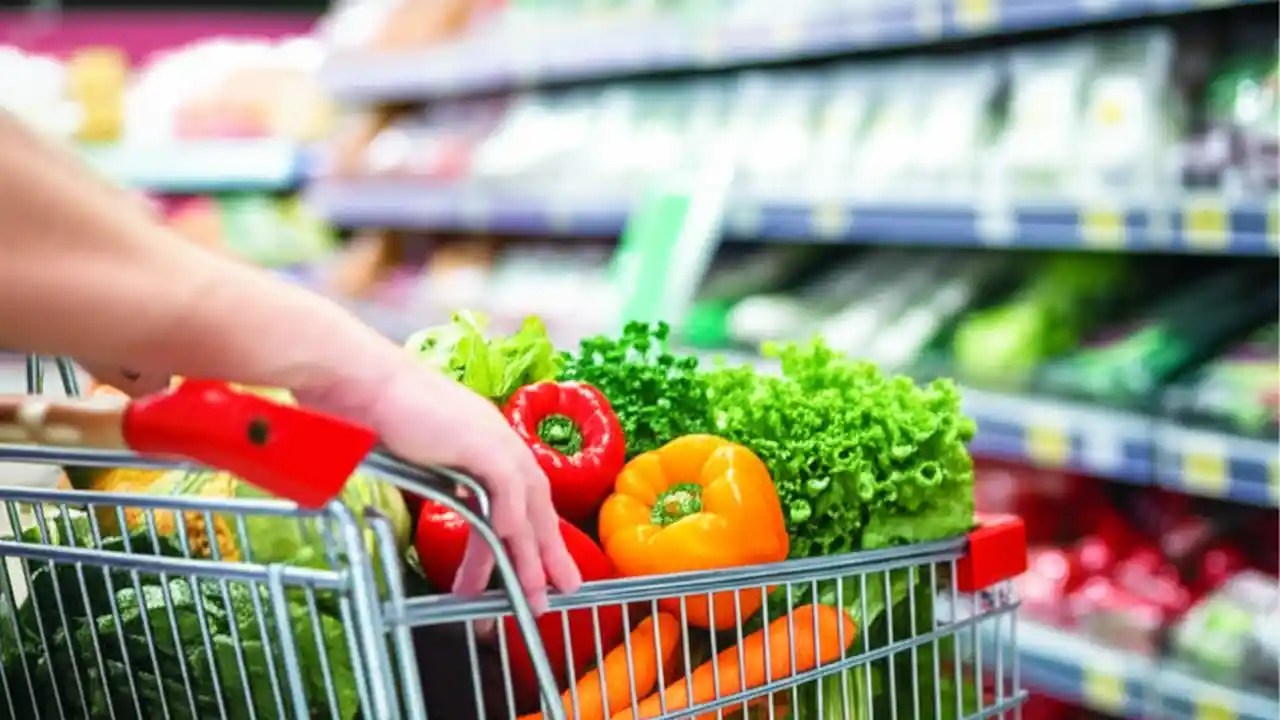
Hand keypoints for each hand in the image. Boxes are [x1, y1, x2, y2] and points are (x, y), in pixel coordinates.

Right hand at [303, 356, 581, 613]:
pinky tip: (508, 547)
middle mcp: (497, 440)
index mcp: (486, 441)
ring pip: (525, 505)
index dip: (534, 534)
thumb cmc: (375, 412)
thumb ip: (437, 475)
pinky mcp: (479, 441)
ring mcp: (492, 439)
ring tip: (533, 594)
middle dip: (547, 554)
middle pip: (534, 506)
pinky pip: (504, 488)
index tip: (542, 569)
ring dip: (530, 554)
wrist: (363, 379)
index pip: (521, 495)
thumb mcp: (417, 452)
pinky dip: (509, 519)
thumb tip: (438, 496)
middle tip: (559, 592)